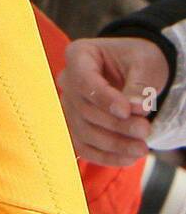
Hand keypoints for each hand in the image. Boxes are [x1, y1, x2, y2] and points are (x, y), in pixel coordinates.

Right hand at [59, 36, 169, 165]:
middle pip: (84, 109)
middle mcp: (67, 80)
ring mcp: (69, 105)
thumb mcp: (145, 64)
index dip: (104, 98)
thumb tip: (135, 109)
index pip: (84, 80)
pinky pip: (84, 147)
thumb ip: (139, 86)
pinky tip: (130, 158)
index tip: (127, 111)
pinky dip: (106, 156)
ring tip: (142, 147)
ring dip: (114, 144)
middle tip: (145, 130)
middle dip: (116, 124)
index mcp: (79, 55)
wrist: (137, 71)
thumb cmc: (138, 61)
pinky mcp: (76, 127)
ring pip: (84, 131)